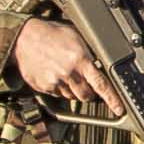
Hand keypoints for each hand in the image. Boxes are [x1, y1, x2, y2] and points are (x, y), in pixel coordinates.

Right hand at [9, 14, 124, 113]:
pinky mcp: (44, 87)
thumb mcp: (77, 37)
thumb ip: (90, 53)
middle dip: (90, 93)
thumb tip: (102, 65)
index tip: (119, 109)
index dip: (112, 99)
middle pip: (87, 96)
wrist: (24, 38)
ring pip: (72, 97)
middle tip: (87, 83)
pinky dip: (60, 88)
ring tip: (67, 73)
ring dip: (74, 90)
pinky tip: (55, 74)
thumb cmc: (51, 34)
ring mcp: (55, 82)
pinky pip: (58, 95)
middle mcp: (68, 73)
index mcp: (80, 59)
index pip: (101, 84)